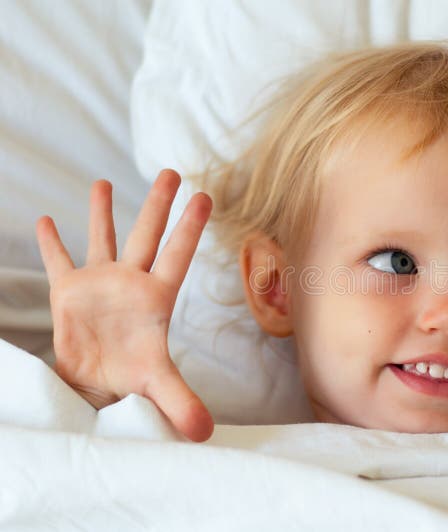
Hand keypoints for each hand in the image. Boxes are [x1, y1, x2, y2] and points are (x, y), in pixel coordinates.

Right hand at [36, 169, 214, 441]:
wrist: (98, 386)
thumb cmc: (131, 380)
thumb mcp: (156, 387)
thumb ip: (181, 402)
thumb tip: (204, 434)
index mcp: (157, 297)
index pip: (178, 254)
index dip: (190, 226)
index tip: (205, 195)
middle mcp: (130, 282)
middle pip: (146, 235)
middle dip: (157, 204)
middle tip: (171, 170)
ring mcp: (99, 283)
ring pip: (104, 238)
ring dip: (102, 212)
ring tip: (102, 181)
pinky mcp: (69, 293)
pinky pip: (59, 262)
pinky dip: (52, 244)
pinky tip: (46, 221)